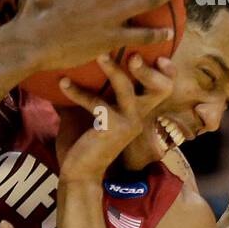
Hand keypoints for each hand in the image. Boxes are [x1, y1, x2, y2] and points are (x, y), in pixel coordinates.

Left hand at [57, 54, 174, 180]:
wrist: (78, 174)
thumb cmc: (82, 145)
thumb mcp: (87, 115)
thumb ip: (87, 94)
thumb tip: (70, 69)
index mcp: (136, 111)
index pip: (162, 89)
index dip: (165, 72)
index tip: (158, 55)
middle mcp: (138, 116)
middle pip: (160, 88)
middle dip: (149, 69)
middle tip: (133, 53)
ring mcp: (127, 123)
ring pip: (127, 89)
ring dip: (114, 70)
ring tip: (100, 56)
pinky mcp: (111, 129)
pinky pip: (96, 102)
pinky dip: (77, 91)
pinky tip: (63, 83)